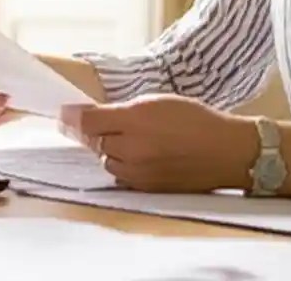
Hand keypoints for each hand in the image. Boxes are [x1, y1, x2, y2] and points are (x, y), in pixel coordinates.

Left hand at [59, 94, 257, 192]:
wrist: (226, 151)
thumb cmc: (196, 120)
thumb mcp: (157, 101)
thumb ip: (121, 110)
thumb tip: (87, 115)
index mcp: (135, 120)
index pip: (87, 121)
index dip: (73, 116)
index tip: (64, 113)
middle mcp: (132, 148)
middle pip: (94, 141)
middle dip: (98, 132)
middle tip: (112, 124)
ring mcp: (138, 172)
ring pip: (107, 160)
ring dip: (112, 150)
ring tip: (135, 141)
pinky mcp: (146, 188)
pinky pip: (121, 177)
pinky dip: (125, 167)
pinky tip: (143, 157)